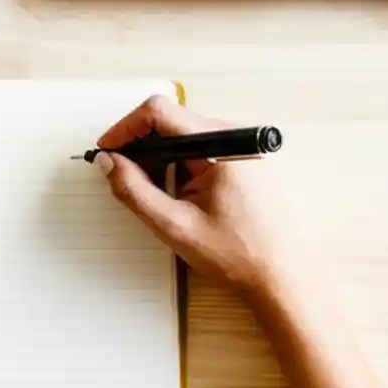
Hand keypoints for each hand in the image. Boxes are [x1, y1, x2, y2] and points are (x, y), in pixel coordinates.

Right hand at [95, 95, 296, 294]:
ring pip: (182, 136)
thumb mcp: (174, 225)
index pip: (160, 111)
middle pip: (170, 121)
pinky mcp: (241, 159)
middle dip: (140, 147)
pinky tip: (179, 196)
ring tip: (159, 196)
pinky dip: (179, 166)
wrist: (280, 276)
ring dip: (160, 159)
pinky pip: (199, 149)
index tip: (108, 150)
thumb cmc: (239, 254)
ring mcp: (240, 147)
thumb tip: (109, 163)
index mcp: (221, 146)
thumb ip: (134, 191)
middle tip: (125, 178)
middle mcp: (234, 137)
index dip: (125, 128)